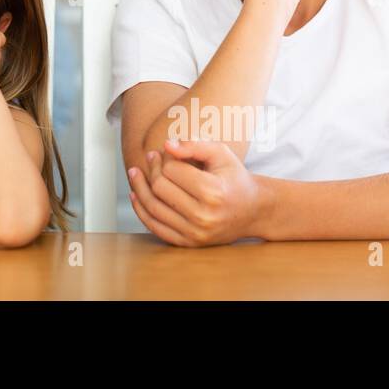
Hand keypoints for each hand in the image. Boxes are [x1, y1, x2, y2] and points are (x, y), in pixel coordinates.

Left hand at [126, 139, 267, 246]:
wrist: (254, 210)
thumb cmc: (234, 178)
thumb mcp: (221, 153)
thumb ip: (194, 145)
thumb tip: (166, 145)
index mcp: (213, 192)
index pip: (172, 170)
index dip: (164, 157)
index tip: (165, 151)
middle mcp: (204, 216)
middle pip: (160, 188)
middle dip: (152, 169)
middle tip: (151, 157)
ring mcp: (196, 233)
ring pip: (153, 208)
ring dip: (139, 188)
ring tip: (135, 173)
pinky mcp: (190, 243)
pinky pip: (156, 228)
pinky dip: (141, 211)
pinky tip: (135, 195)